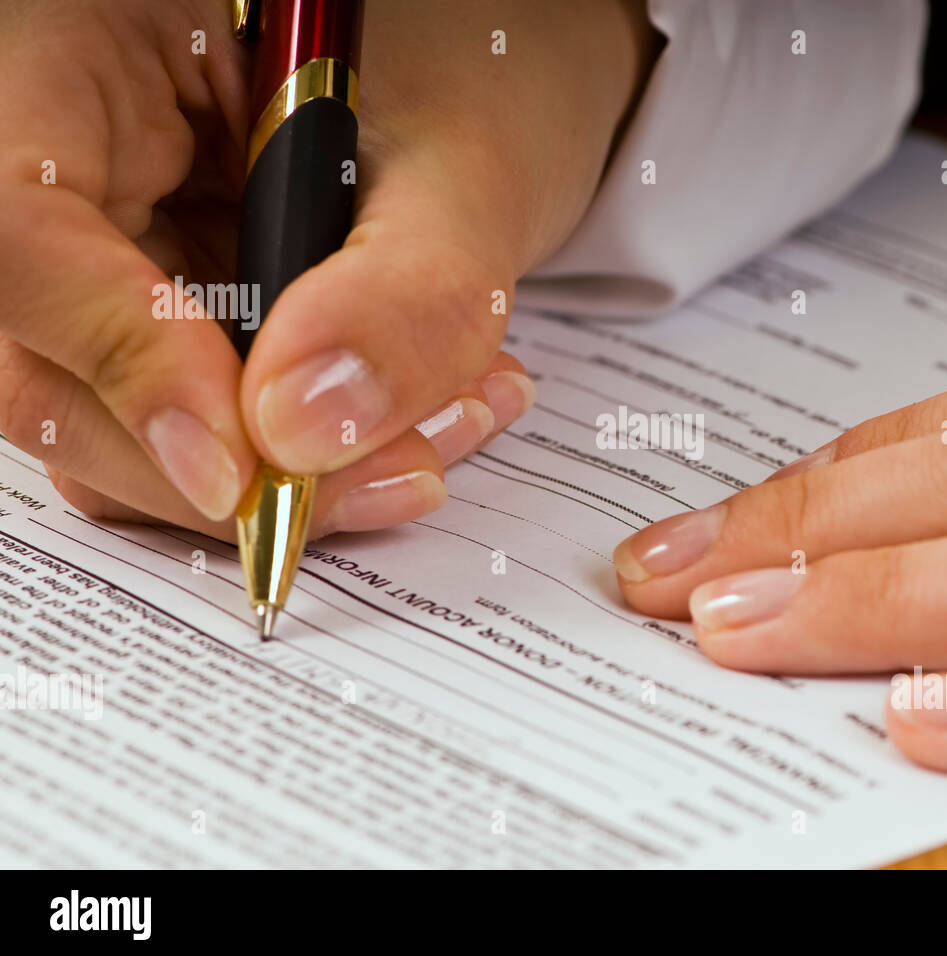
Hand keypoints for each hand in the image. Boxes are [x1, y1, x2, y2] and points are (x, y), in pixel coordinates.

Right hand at [0, 0, 658, 539]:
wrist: (475, 99)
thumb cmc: (460, 89)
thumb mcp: (459, 170)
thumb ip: (407, 292)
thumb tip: (298, 435)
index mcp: (86, 61)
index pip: (29, 231)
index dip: (125, 359)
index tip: (253, 461)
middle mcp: (69, 171)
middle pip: (52, 368)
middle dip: (237, 462)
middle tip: (396, 476)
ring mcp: (104, 261)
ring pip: (124, 428)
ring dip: (295, 474)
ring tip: (447, 430)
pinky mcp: (159, 327)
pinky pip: (196, 435)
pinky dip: (316, 460)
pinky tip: (426, 422)